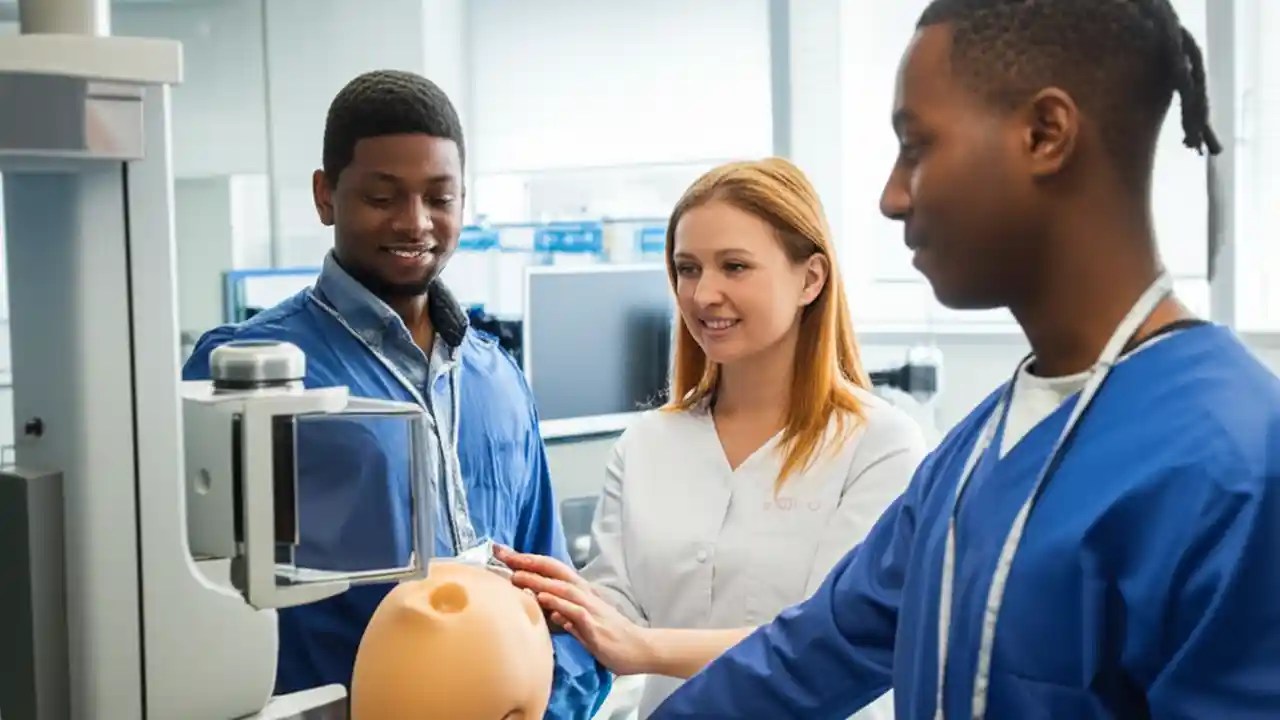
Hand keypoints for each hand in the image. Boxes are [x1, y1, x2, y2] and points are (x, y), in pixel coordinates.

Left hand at [493, 545, 653, 675]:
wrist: (638, 648)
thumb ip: (564, 613)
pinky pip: (575, 612)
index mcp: (579, 592)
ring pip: (562, 588)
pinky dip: (559, 604)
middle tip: (501, 553)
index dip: (528, 560)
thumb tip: (546, 607)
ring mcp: (590, 608)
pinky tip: (543, 599)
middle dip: (528, 561)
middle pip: (554, 571)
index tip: (502, 552)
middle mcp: (584, 594)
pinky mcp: (595, 626)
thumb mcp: (581, 622)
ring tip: (516, 575)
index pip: (551, 570)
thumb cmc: (609, 635)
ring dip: (539, 580)